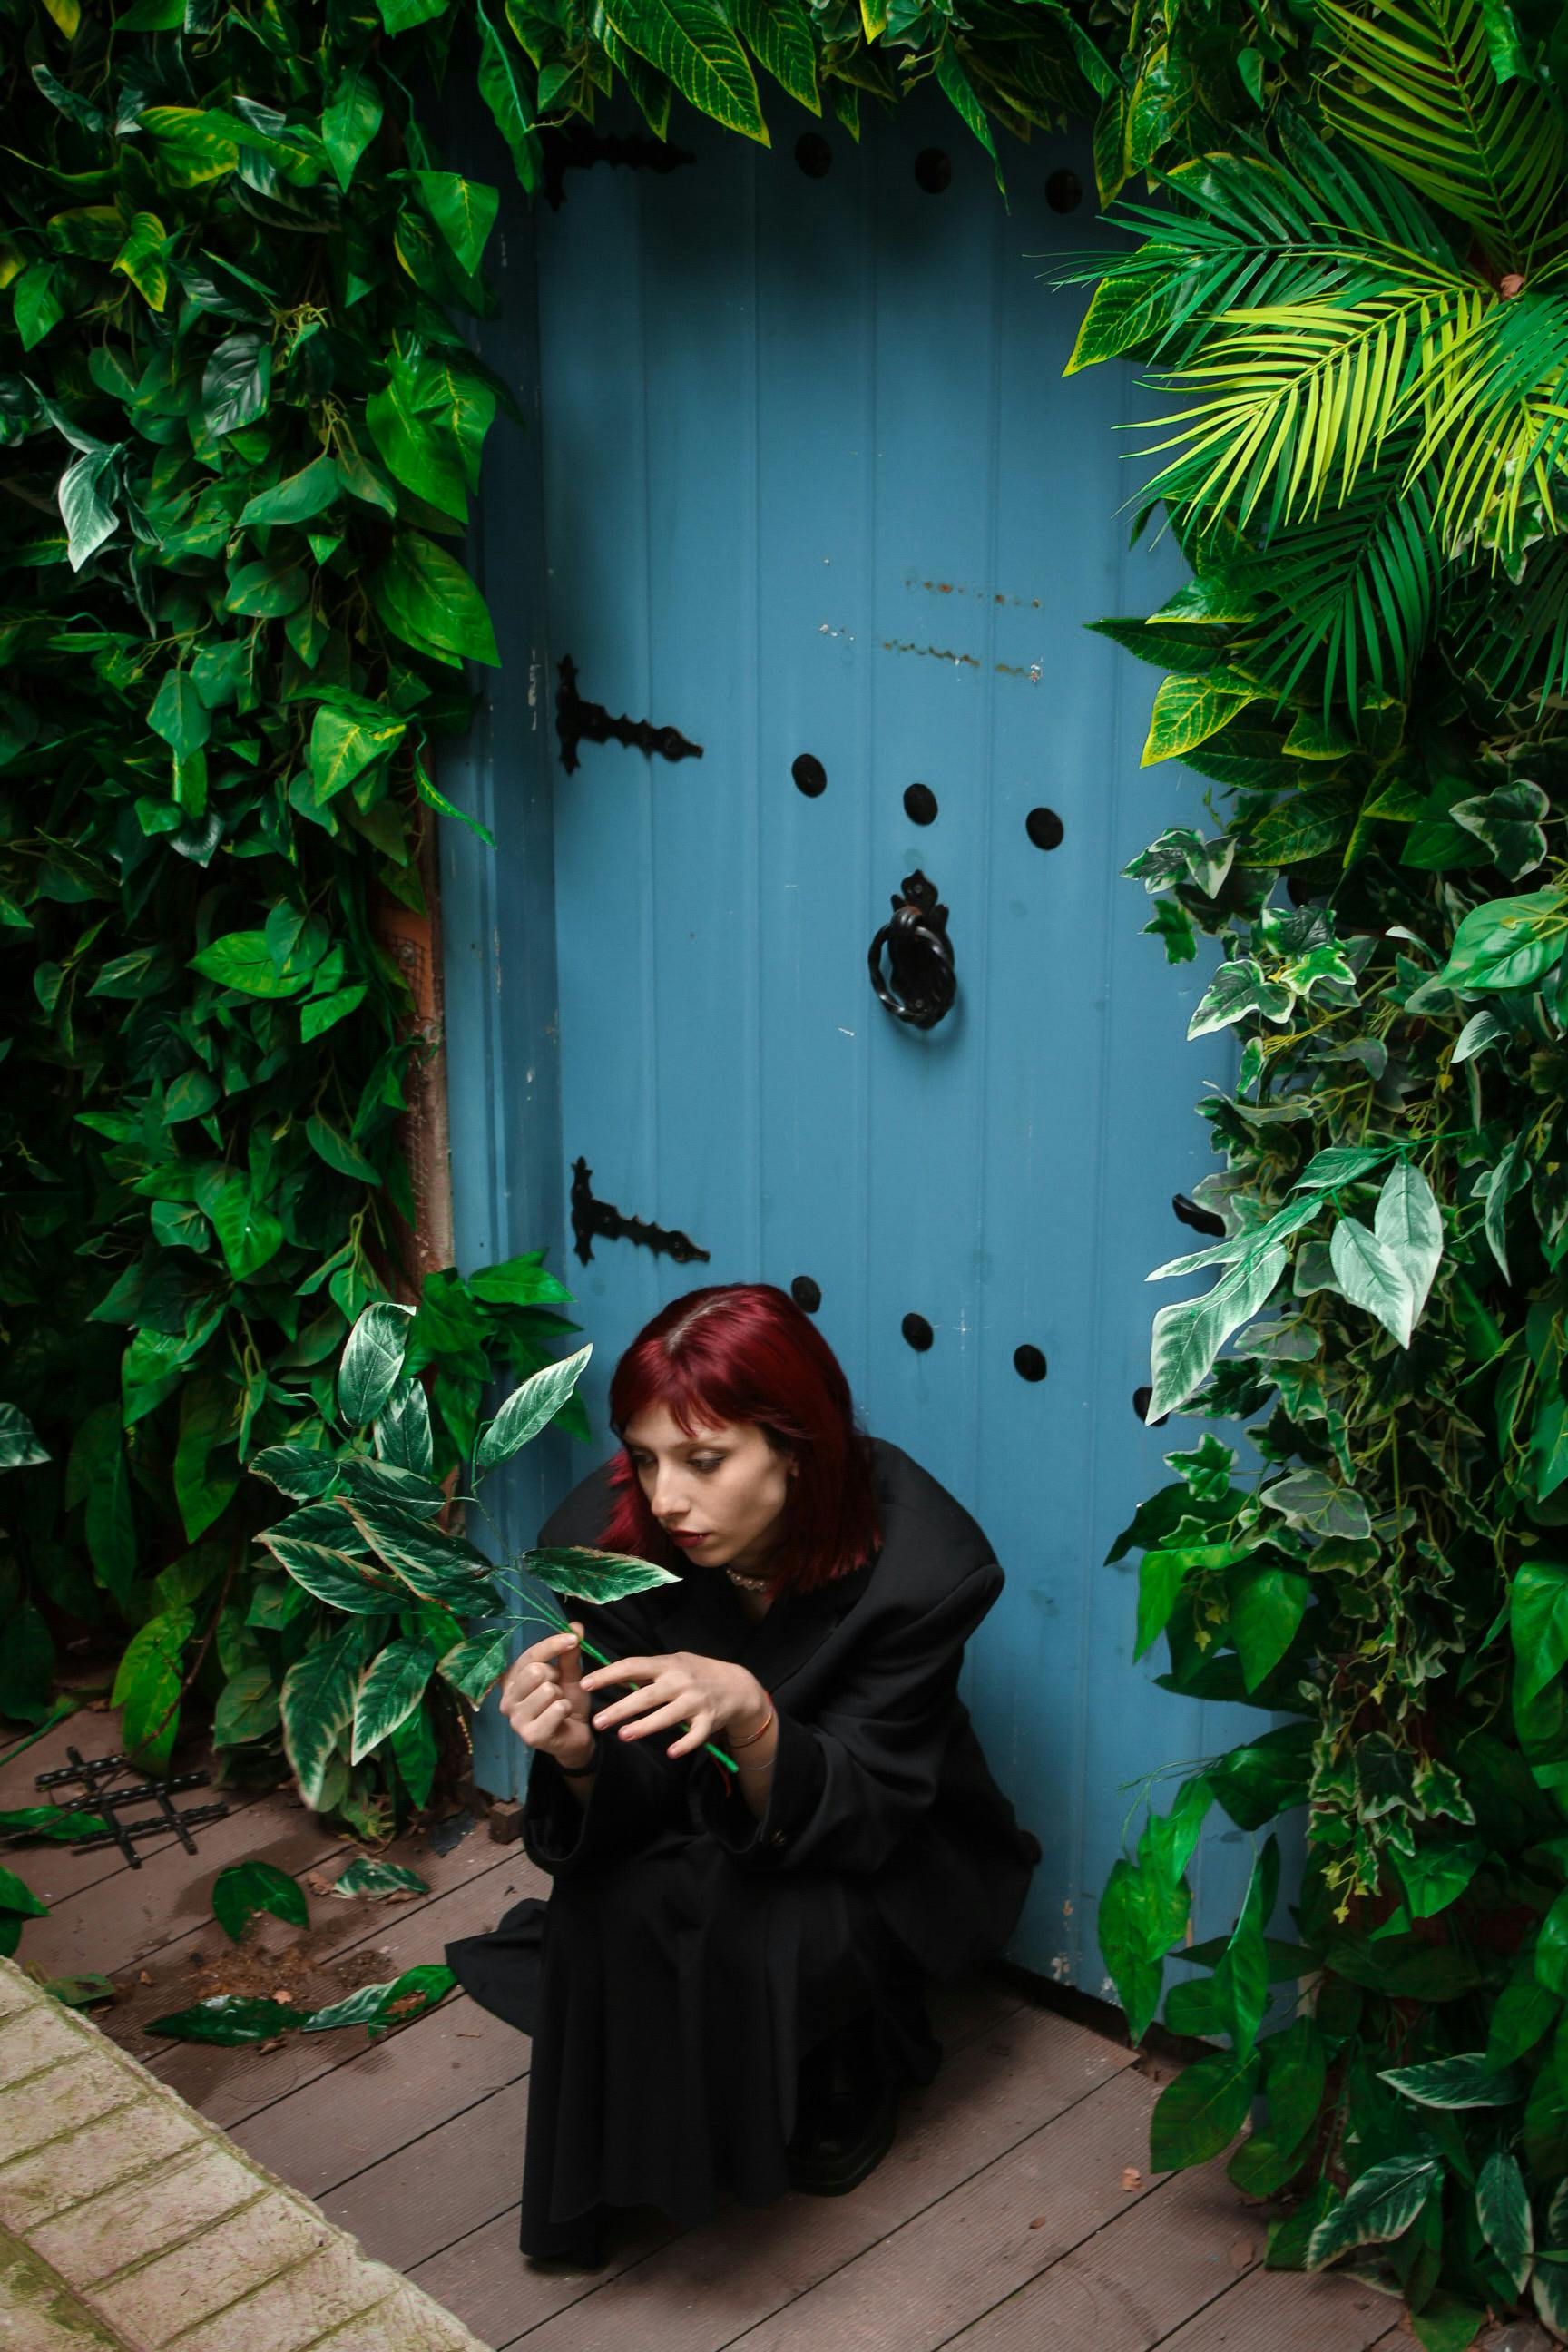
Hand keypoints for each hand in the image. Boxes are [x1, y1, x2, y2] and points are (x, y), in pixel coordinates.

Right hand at [499, 1623, 595, 1770]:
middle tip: (559, 1689)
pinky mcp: (529, 1736)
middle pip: (535, 1671)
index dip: (552, 1644)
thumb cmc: (567, 1704)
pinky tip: (562, 1717)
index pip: (529, 1655)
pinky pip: (556, 1709)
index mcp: (511, 1681)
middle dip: (556, 1677)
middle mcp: (506, 1700)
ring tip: (559, 1704)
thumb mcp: (569, 1675)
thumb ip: (569, 1653)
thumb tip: (575, 1625)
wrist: (576, 1737)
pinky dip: (566, 1709)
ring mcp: (515, 1720)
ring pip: (547, 1690)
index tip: (573, 1639)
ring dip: (561, 1696)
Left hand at [578, 1651, 768, 1759]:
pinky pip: (696, 1735)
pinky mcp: (709, 1719)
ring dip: (645, 1726)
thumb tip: (613, 1677)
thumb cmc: (696, 1673)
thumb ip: (647, 1671)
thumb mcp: (673, 1663)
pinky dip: (684, 1744)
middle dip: (620, 1708)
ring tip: (623, 1735)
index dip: (608, 1675)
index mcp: (667, 1665)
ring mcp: (696, 1701)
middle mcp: (680, 1681)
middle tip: (597, 1721)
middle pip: (646, 1695)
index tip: (585, 1683)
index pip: (632, 1666)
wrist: (737, 1684)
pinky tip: (671, 1752)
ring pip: (668, 1715)